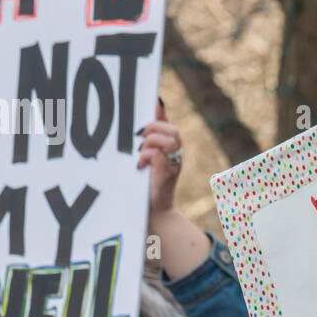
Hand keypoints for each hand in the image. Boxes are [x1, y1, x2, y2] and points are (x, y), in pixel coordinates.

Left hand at [136, 98, 181, 216]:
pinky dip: (146, 155)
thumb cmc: (148, 184)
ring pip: (168, 140)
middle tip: (139, 138)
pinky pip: (157, 154)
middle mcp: (177, 156)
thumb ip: (147, 141)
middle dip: (154, 128)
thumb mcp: (147, 159)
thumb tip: (144, 119)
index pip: (170, 126)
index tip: (153, 105)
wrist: (154, 211)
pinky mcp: (166, 173)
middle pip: (173, 131)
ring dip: (149, 142)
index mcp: (172, 150)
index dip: (160, 116)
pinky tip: (140, 164)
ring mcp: (174, 165)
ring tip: (139, 153)